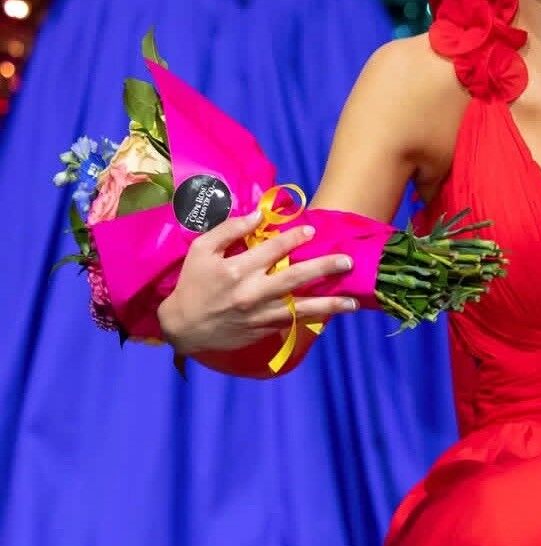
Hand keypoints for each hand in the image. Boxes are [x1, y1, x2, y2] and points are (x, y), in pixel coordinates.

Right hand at [156, 209, 358, 355]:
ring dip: (329, 305)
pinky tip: (332, 315)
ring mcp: (260, 314)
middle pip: (295, 278)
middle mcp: (253, 292)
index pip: (273, 249)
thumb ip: (229, 230)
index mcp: (237, 269)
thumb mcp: (202, 250)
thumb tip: (257, 215)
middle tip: (348, 261)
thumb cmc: (192, 284)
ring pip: (300, 308)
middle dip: (324, 268)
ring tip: (353, 302)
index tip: (312, 230)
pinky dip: (314, 319)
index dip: (294, 238)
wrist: (182, 327)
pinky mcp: (263, 330)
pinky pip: (293, 322)